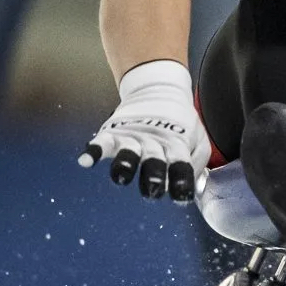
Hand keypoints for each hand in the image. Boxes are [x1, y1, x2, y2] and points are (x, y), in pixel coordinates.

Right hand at [79, 60, 209, 201]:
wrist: (157, 89)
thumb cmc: (180, 123)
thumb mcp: (199, 138)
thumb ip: (197, 162)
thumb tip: (191, 185)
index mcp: (177, 146)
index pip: (181, 165)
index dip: (181, 181)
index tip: (182, 195)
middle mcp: (154, 143)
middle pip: (153, 162)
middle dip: (153, 177)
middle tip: (153, 190)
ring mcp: (133, 137)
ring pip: (127, 153)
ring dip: (124, 165)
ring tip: (121, 176)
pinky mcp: (114, 132)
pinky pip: (101, 142)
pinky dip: (92, 151)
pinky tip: (86, 161)